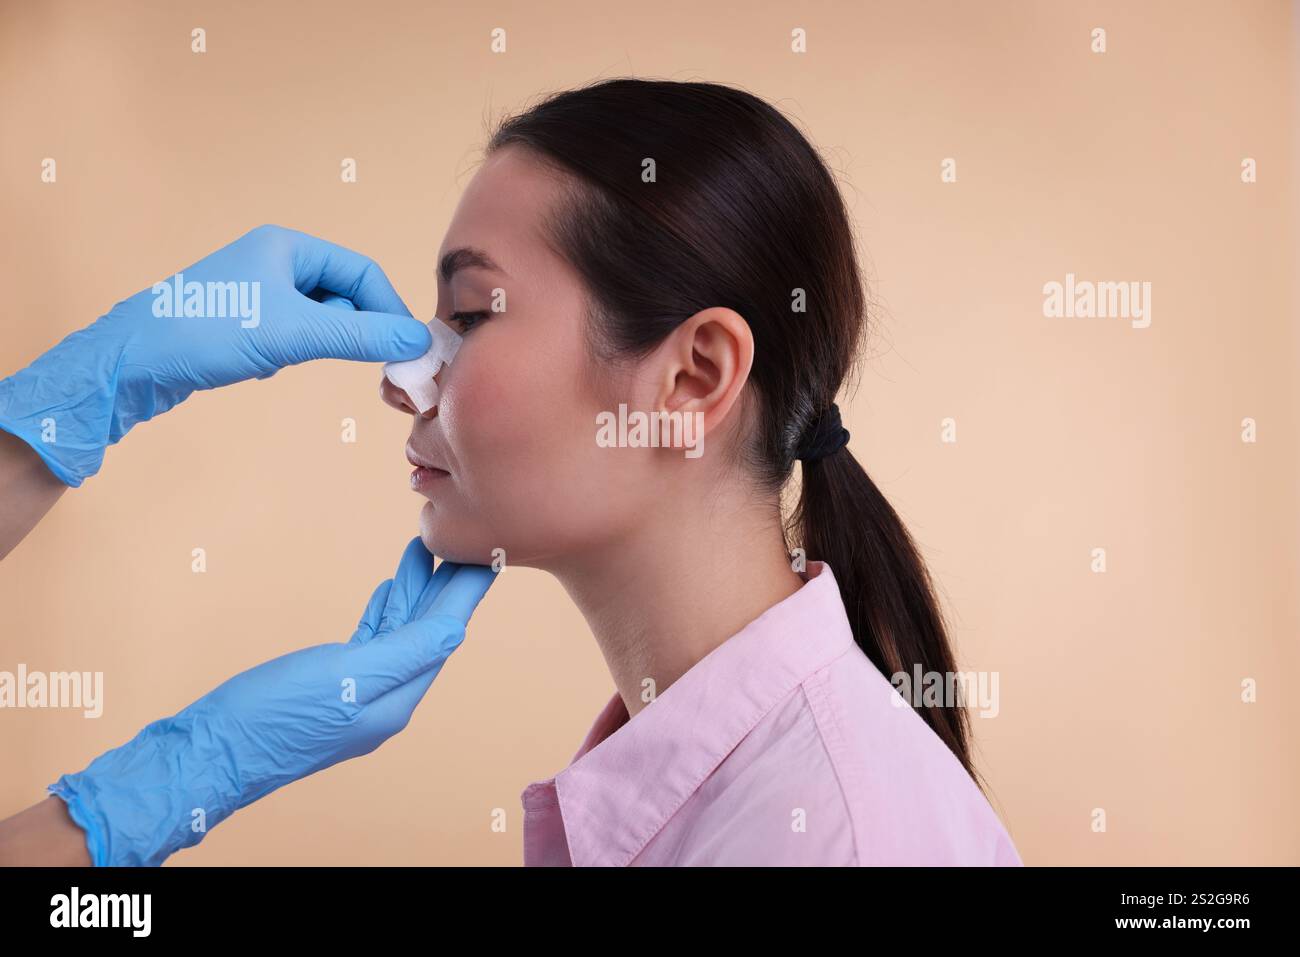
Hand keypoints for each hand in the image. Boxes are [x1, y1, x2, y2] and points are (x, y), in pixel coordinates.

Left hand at [0, 225, 430, 485]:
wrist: (135, 362)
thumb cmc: (208, 331)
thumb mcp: (295, 333)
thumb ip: (361, 336)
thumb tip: (416, 341)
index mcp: (288, 245)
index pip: (363, 272)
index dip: (389, 310)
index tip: (406, 348)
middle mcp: (275, 260)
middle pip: (344, 294)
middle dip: (353, 330)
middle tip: (363, 364)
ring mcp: (258, 290)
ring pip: (320, 318)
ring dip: (318, 343)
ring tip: (287, 357)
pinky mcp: (244, 319)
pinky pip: (293, 335)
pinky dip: (290, 353)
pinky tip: (262, 364)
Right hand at [47, 538, 495, 865]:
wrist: (207, 753)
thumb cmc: (271, 716)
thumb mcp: (345, 677)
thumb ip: (404, 652)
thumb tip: (454, 630)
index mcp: (395, 699)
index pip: (442, 634)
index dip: (464, 593)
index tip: (486, 555)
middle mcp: (385, 699)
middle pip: (427, 632)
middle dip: (446, 587)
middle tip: (464, 543)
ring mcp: (357, 694)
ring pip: (399, 633)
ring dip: (413, 592)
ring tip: (423, 550)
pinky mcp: (331, 687)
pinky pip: (371, 641)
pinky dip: (383, 612)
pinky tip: (388, 590)